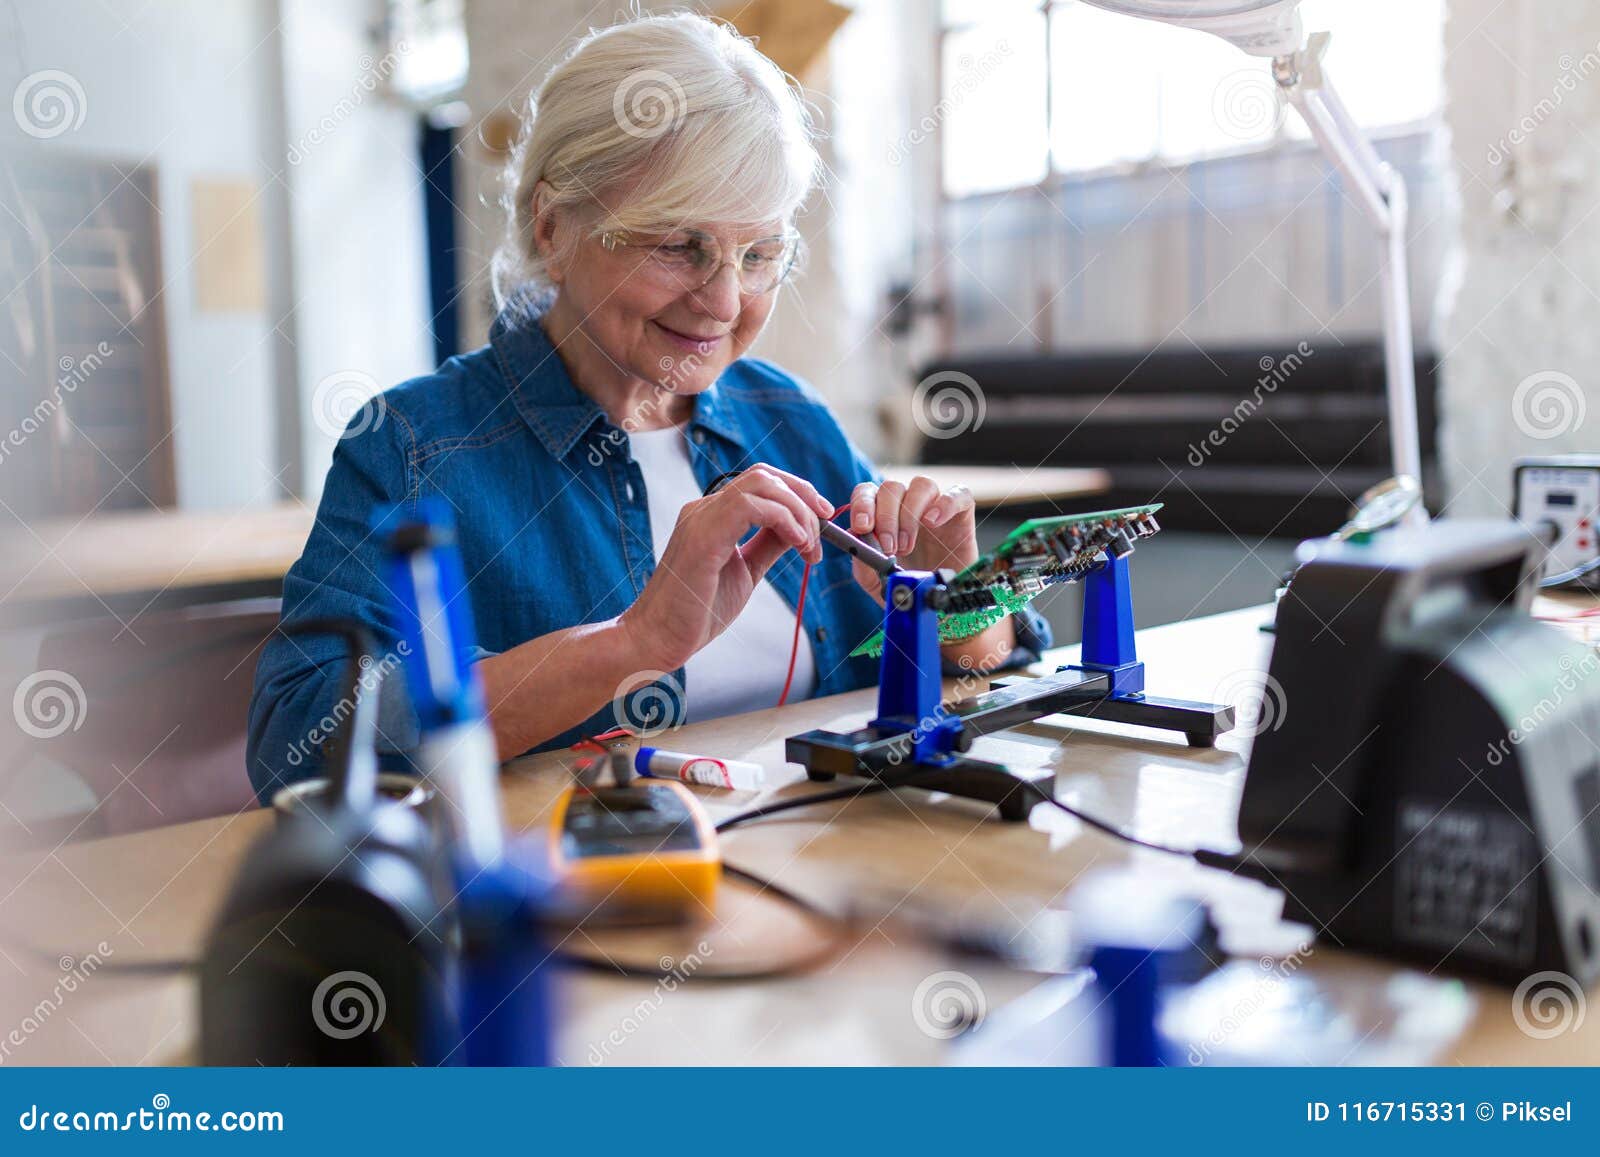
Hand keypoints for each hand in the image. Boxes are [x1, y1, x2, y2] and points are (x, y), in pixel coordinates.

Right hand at [619, 464, 830, 670]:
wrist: (659, 638)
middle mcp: (704, 508)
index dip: (798, 493)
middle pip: (765, 475)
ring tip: (809, 545)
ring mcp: (701, 518)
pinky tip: (796, 543)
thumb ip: (769, 545)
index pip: (761, 481)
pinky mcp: (702, 536)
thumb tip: (800, 528)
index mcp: (713, 515)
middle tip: (825, 528)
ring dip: (798, 510)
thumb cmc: (697, 612)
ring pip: (761, 484)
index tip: (823, 520)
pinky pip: (750, 506)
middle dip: (804, 496)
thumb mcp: (746, 571)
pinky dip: (783, 519)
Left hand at [847, 477, 977, 601]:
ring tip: (907, 546)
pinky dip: (945, 503)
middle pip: (892, 487)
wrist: (943, 604)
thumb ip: (863, 566)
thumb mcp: (878, 584)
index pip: (867, 492)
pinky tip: (933, 522)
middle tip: (889, 547)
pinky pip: (957, 494)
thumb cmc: (909, 587)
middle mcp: (908, 504)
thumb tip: (854, 537)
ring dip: (910, 514)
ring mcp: (935, 506)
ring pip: (921, 484)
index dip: (862, 504)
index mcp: (883, 515)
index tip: (862, 527)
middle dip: (886, 517)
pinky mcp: (962, 512)